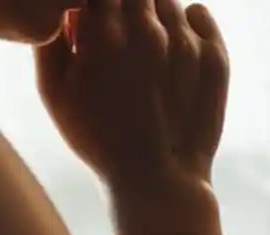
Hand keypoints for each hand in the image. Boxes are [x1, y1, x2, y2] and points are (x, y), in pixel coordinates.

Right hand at [35, 0, 228, 194]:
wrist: (159, 180)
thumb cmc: (99, 140)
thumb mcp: (55, 92)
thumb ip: (53, 38)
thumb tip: (67, 7)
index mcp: (104, 35)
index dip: (95, 3)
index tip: (94, 20)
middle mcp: (149, 32)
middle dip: (123, 4)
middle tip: (119, 34)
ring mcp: (187, 45)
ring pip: (167, 0)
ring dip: (154, 12)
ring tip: (146, 46)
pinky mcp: (215, 59)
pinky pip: (200, 14)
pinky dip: (188, 21)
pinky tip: (175, 46)